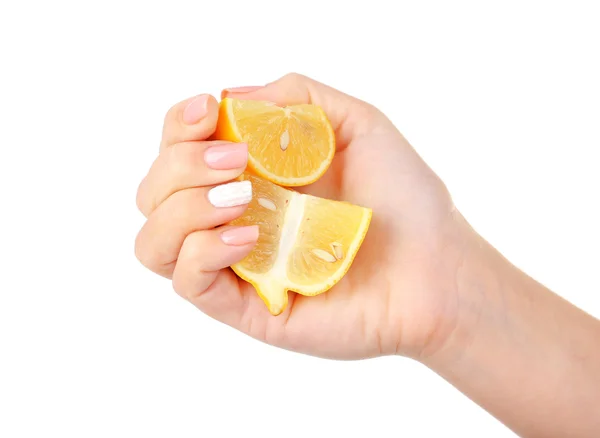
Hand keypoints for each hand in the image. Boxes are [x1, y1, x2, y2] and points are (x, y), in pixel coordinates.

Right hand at [135, 73, 464, 359]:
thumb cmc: (404, 198)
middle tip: (237, 161)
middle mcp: (233, 218)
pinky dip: (203, 251)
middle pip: (154, 192)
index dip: (178, 127)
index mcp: (251, 175)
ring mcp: (236, 265)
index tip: (208, 111)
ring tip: (242, 196)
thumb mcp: (358, 123)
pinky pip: (188, 282)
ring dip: (183, 207)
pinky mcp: (247, 306)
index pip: (178, 150)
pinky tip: (248, 235)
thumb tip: (233, 97)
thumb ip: (297, 97)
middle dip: (181, 165)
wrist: (435, 268)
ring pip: (155, 240)